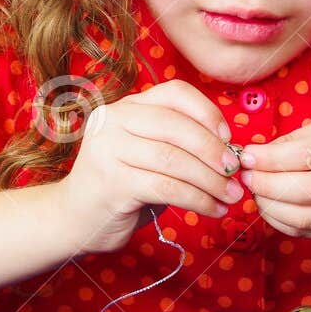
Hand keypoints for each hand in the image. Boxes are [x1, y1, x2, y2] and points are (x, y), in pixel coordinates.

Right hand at [56, 80, 243, 253]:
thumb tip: (231, 149)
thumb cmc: (122, 184)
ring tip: (232, 195)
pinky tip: (214, 209)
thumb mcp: (149, 153)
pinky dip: (198, 200)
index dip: (208, 112)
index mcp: (126, 106)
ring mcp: (109, 150)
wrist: (74, 219)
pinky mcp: (112, 183)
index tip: (229, 138)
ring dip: (211, 181)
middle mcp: (114, 121)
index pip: (175, 93)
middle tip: (236, 171)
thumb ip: (179, 143)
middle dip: (214, 151)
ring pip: (174, 160)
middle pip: (176, 126)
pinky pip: (167, 188)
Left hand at [238, 113, 310, 237]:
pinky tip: (272, 206)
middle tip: (245, 176)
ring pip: (306, 219)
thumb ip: (304, 137)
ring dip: (270, 207)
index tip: (246, 156)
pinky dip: (283, 222)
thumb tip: (259, 154)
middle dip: (266, 186)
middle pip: (308, 192)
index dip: (271, 159)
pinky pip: (310, 232)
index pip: (310, 156)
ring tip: (256, 191)